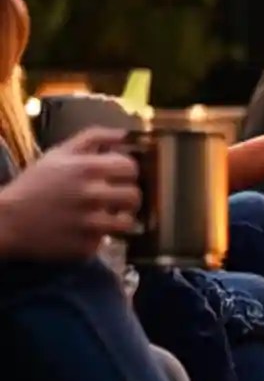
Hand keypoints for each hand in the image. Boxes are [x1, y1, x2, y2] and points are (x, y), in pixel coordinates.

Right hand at [0, 128, 140, 260]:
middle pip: (134, 196)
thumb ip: (94, 137)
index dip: (127, 172)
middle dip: (126, 196)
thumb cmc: (35, 183)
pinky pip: (105, 240)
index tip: (118, 177)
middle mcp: (92, 195)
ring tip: (105, 216)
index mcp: (87, 168)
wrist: (6, 220)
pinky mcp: (85, 247)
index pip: (131, 168)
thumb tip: (126, 134)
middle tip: (114, 199)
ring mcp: (90, 223)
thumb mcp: (60, 153)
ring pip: (127, 222)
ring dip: (118, 219)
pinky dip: (97, 236)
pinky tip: (82, 230)